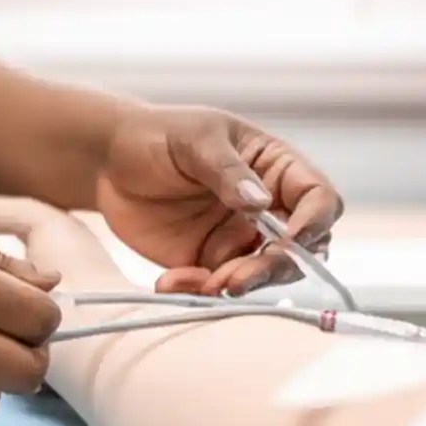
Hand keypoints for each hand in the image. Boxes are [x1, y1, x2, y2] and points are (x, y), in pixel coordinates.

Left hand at [96, 104, 342, 295]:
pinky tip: (168, 282)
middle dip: (273, 267)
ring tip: (206, 285)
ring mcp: (238, 238)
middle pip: (297, 249)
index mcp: (275, 168)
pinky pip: (214, 286)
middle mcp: (266, 209)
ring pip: (260, 275)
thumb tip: (261, 203)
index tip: (290, 239)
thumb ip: (228, 171)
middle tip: (237, 278)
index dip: (314, 222)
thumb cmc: (157, 135)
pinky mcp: (206, 261)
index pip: (318, 198)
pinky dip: (198, 291)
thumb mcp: (195, 140)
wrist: (108, 161)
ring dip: (238, 286)